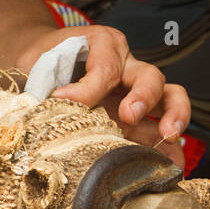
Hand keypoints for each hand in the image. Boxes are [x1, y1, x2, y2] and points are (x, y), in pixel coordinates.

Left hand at [14, 24, 190, 170]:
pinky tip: (171, 164)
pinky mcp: (137, 115)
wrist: (40, 61)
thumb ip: (40, 79)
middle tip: (128, 115)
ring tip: (169, 136)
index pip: (105, 69)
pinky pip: (160, 124)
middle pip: (149, 76)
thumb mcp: (36, 62)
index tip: (59, 100)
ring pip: (168, 95)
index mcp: (103, 44)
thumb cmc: (40, 60)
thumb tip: (41, 106)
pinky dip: (168, 144)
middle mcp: (126, 64)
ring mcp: (135, 90)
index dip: (86, 90)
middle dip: (143, 97)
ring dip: (173, 116)